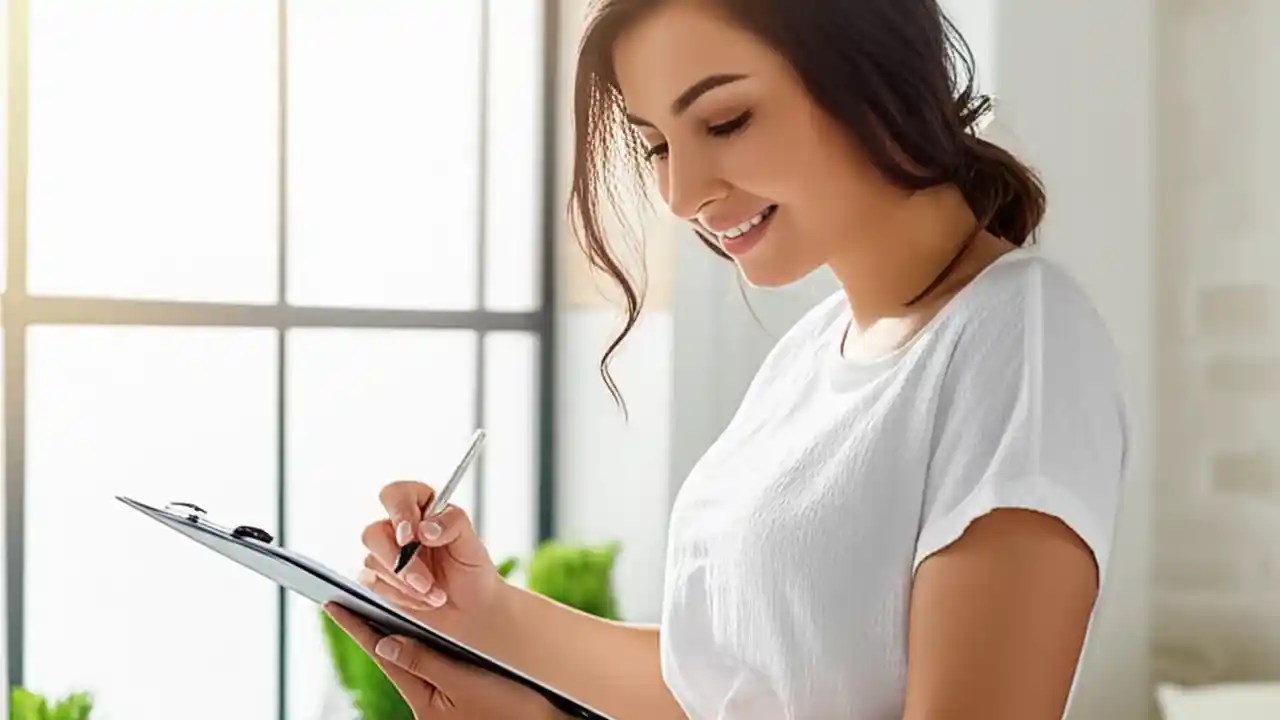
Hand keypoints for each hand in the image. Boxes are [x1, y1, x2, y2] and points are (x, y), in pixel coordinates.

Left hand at [324, 603, 561, 719]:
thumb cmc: (514, 707)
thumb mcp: (468, 681)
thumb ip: (426, 660)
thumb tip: (384, 643)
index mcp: (424, 700)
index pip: (383, 654)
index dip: (357, 627)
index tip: (332, 604)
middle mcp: (426, 704)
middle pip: (392, 657)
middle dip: (371, 628)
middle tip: (346, 598)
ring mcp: (440, 704)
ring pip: (411, 661)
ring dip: (395, 635)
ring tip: (375, 607)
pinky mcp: (455, 701)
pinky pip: (429, 668)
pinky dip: (419, 647)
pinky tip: (417, 631)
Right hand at [359, 481, 504, 644]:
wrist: (470, 607)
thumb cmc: (471, 569)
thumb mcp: (471, 543)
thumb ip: (453, 524)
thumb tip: (426, 527)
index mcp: (421, 506)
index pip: (396, 494)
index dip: (398, 513)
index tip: (410, 537)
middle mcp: (398, 528)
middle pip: (374, 533)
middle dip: (400, 563)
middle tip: (425, 581)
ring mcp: (385, 554)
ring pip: (373, 562)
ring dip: (405, 584)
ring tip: (435, 594)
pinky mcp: (378, 580)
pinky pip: (373, 586)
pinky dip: (400, 597)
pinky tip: (422, 600)